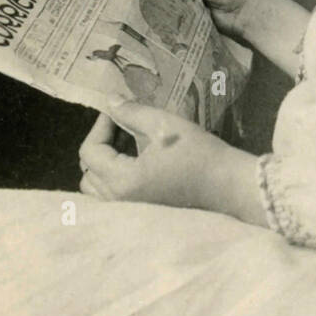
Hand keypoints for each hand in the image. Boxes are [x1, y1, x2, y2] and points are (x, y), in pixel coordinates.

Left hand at [78, 103, 233, 209]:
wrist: (227, 185)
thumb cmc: (198, 154)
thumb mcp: (164, 125)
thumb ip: (131, 112)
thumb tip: (109, 102)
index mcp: (122, 180)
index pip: (90, 151)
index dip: (99, 126)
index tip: (116, 112)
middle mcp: (118, 201)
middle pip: (88, 172)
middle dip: (100, 145)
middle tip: (121, 127)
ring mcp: (128, 211)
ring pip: (96, 188)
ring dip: (103, 165)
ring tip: (125, 147)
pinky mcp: (139, 213)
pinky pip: (110, 197)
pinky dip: (112, 180)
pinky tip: (133, 165)